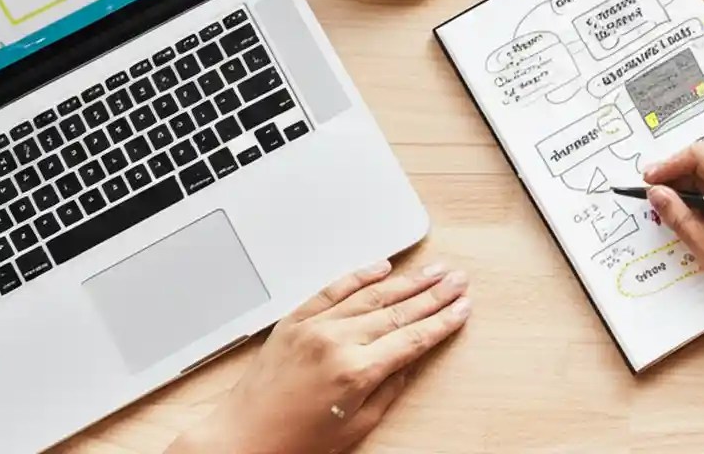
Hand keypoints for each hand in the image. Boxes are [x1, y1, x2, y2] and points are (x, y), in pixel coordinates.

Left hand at [168, 260, 470, 453]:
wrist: (241, 439)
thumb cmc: (295, 442)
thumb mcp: (357, 425)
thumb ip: (389, 389)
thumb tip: (411, 360)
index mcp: (356, 372)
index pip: (413, 338)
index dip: (443, 321)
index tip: (463, 308)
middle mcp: (337, 342)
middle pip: (399, 311)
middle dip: (433, 294)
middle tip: (458, 280)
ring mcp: (314, 327)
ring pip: (371, 294)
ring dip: (407, 281)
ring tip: (433, 270)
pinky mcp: (294, 321)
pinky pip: (333, 289)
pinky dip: (359, 276)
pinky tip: (382, 266)